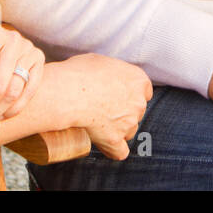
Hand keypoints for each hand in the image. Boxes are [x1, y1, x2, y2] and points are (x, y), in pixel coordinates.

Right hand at [1, 54, 153, 159]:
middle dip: (123, 112)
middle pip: (136, 112)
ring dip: (118, 130)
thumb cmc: (79, 72)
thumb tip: (103, 75)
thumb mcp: (99, 61)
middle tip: (102, 109)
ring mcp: (128, 122)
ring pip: (128, 131)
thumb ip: (110, 71)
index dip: (130, 94)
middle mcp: (139, 102)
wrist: (68, 92)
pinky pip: (120, 151)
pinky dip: (113, 150)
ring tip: (97, 125)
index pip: (144, 92)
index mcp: (138, 80)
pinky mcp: (115, 139)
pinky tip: (106, 146)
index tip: (118, 96)